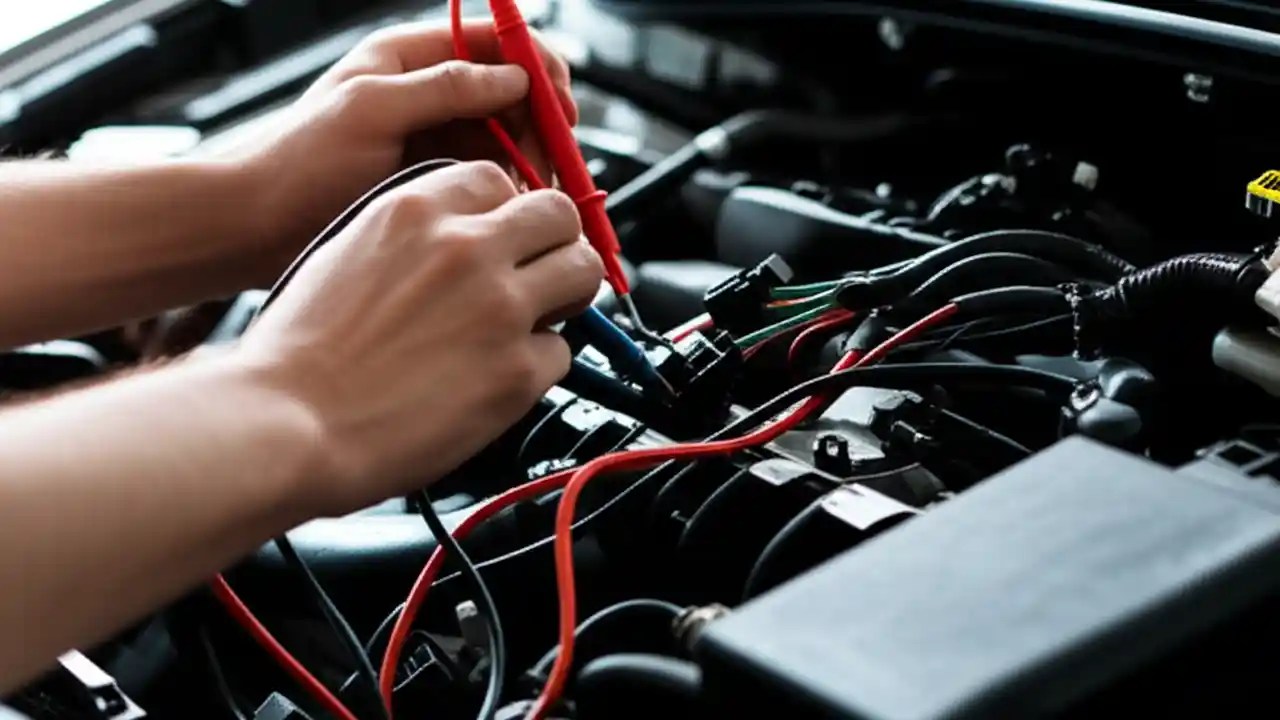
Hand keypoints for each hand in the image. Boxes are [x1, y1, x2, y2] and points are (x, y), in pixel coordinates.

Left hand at [235, 20, 576, 281]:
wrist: (253, 226)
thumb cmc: (294, 162)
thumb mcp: (371, 112)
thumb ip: (443, 87)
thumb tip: (513, 78)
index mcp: (408, 57)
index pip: (494, 43)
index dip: (538, 71)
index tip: (560, 112)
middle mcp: (425, 92)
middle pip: (511, 95)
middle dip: (539, 128)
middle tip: (549, 171)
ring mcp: (431, 138)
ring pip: (506, 140)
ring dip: (528, 165)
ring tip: (530, 199)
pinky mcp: (431, 180)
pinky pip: (487, 177)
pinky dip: (508, 192)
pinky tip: (511, 213)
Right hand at [235, 161, 602, 514]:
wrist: (285, 422)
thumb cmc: (298, 351)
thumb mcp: (348, 250)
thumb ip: (415, 234)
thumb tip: (459, 239)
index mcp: (418, 208)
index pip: (500, 179)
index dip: (507, 210)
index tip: (506, 235)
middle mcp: (467, 247)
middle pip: (558, 214)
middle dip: (555, 242)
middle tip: (541, 272)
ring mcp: (500, 306)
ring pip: (583, 272)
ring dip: (568, 294)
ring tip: (539, 318)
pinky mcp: (517, 370)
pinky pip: (561, 353)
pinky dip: (538, 367)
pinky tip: (498, 379)